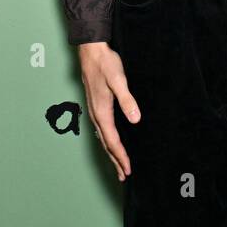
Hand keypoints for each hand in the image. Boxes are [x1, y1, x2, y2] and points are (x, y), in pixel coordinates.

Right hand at [78, 41, 140, 180]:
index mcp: (101, 111)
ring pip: (102, 137)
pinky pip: (101, 129)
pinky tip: (111, 141)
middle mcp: (95, 114)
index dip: (120, 156)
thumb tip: (135, 119)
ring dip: (110, 152)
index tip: (128, 169)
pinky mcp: (96, 105)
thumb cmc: (105, 63)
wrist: (91, 50)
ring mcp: (94, 110)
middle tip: (123, 176)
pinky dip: (107, 140)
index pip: (112, 140)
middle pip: (105, 143)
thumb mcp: (119, 80)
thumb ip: (127, 100)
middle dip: (115, 160)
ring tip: (118, 164)